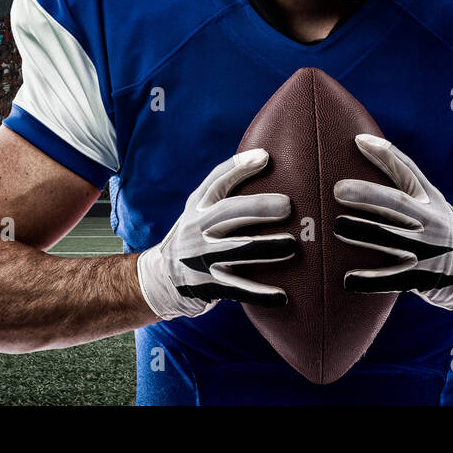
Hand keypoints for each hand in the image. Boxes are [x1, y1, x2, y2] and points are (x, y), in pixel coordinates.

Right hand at [136, 149, 294, 319]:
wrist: (161, 280)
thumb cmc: (194, 237)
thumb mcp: (198, 212)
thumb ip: (222, 191)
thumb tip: (265, 156)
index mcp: (198, 208)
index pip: (216, 181)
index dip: (239, 167)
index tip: (265, 157)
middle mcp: (196, 229)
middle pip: (227, 212)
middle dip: (257, 207)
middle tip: (288, 205)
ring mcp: (201, 258)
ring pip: (235, 250)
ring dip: (264, 247)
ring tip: (291, 246)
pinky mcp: (209, 285)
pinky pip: (238, 289)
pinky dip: (261, 294)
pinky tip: (283, 295)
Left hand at [333, 134, 452, 312]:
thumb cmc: (441, 225)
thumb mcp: (429, 198)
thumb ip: (398, 171)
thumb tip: (361, 140)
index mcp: (429, 203)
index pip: (406, 174)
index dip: (384, 157)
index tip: (357, 143)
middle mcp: (429, 225)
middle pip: (396, 206)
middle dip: (367, 196)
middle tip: (337, 190)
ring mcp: (425, 253)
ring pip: (390, 241)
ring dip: (362, 234)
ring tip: (337, 227)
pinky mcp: (418, 281)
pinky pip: (390, 280)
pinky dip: (369, 280)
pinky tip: (349, 278)